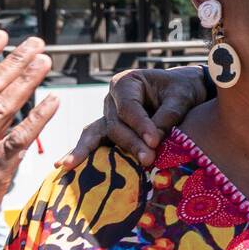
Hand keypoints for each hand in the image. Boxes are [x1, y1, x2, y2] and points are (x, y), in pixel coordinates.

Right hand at [55, 66, 208, 170]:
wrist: (183, 93)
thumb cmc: (182, 90)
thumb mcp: (180, 98)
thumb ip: (168, 116)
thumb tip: (154, 141)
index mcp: (126, 83)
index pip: (129, 107)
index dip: (140, 125)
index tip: (155, 141)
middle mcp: (112, 99)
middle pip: (115, 124)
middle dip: (130, 143)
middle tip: (148, 160)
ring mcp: (108, 116)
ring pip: (101, 134)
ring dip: (99, 153)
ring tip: (72, 166)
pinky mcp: (110, 131)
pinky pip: (96, 142)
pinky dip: (83, 154)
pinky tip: (65, 166)